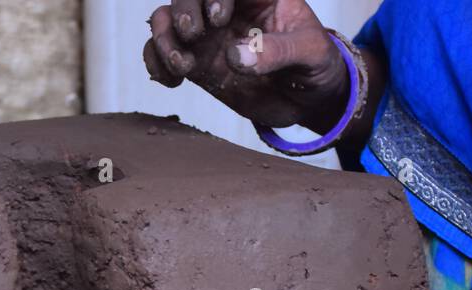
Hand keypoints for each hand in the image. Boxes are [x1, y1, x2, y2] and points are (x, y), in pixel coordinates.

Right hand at [143, 0, 348, 130]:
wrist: (308, 99)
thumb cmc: (315, 64)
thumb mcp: (310, 53)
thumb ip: (277, 51)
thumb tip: (235, 57)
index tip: (219, 18)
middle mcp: (226, 7)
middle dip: (182, 11)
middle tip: (193, 37)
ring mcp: (208, 35)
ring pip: (167, 20)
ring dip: (164, 40)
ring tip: (182, 66)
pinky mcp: (197, 64)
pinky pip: (162, 54)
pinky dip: (156, 64)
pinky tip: (172, 81)